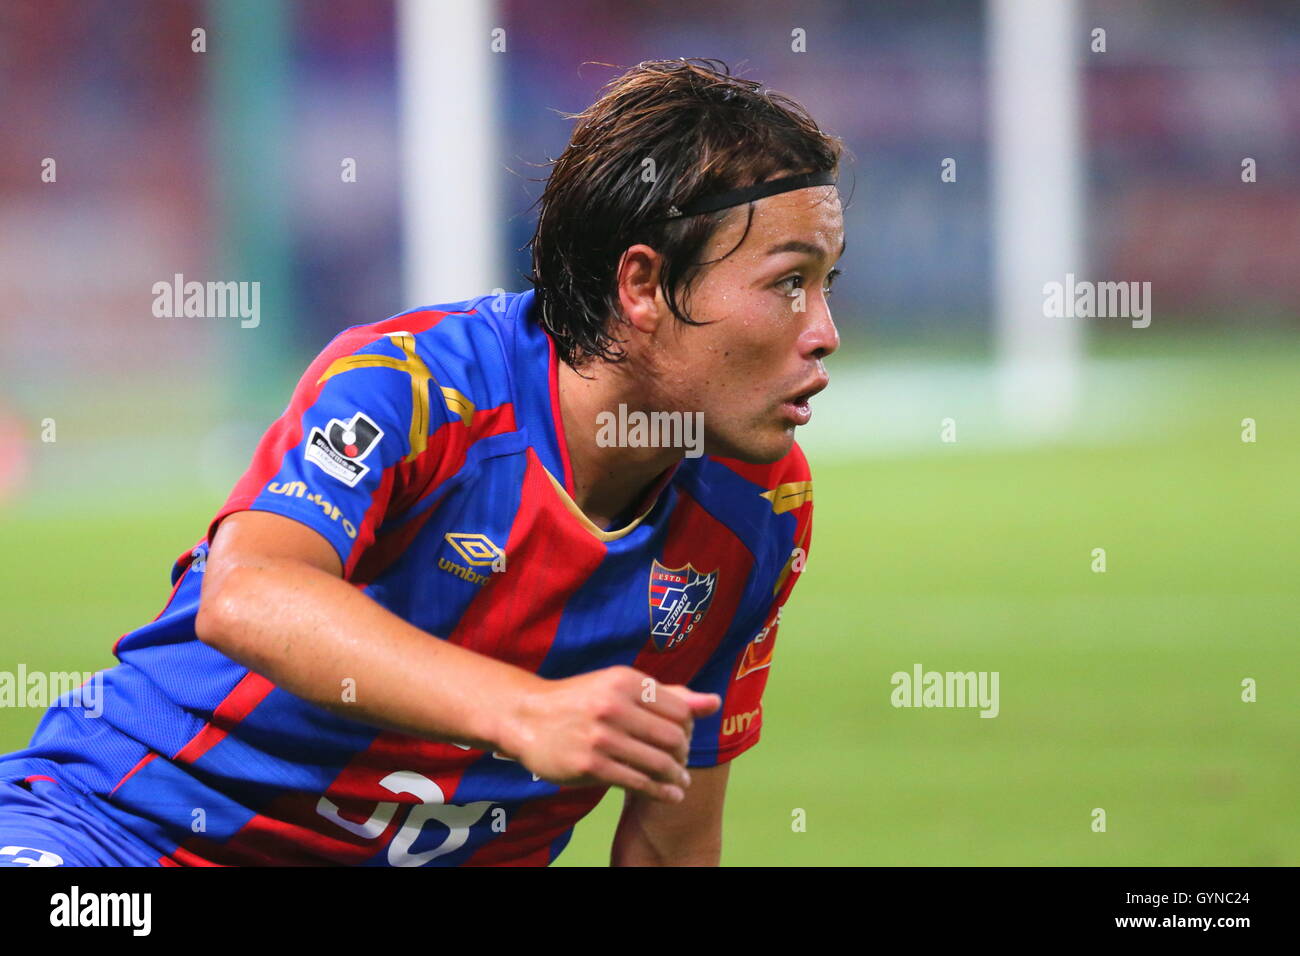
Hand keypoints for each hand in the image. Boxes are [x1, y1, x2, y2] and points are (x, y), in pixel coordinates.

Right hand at [499, 666, 720, 802]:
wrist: (527, 717)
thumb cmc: (582, 700)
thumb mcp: (620, 686)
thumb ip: (667, 695)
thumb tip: (713, 702)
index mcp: (624, 681)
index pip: (679, 710)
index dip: (688, 728)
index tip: (683, 738)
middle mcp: (613, 706)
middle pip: (672, 737)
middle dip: (683, 754)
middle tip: (681, 762)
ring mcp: (601, 737)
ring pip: (658, 763)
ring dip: (676, 777)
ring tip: (681, 781)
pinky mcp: (590, 765)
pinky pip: (637, 783)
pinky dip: (660, 792)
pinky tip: (670, 795)